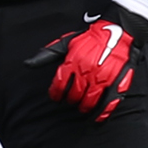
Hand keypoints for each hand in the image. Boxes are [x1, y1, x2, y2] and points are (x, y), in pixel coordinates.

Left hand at [24, 3, 147, 120]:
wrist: (119, 31)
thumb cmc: (90, 38)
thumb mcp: (67, 43)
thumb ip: (47, 54)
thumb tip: (28, 64)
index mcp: (73, 61)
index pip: (60, 85)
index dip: (55, 93)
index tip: (56, 96)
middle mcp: (87, 71)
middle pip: (74, 95)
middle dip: (70, 100)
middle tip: (70, 100)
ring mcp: (102, 78)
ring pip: (89, 102)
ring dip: (83, 107)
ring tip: (81, 106)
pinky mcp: (116, 82)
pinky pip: (108, 103)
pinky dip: (101, 112)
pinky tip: (96, 116)